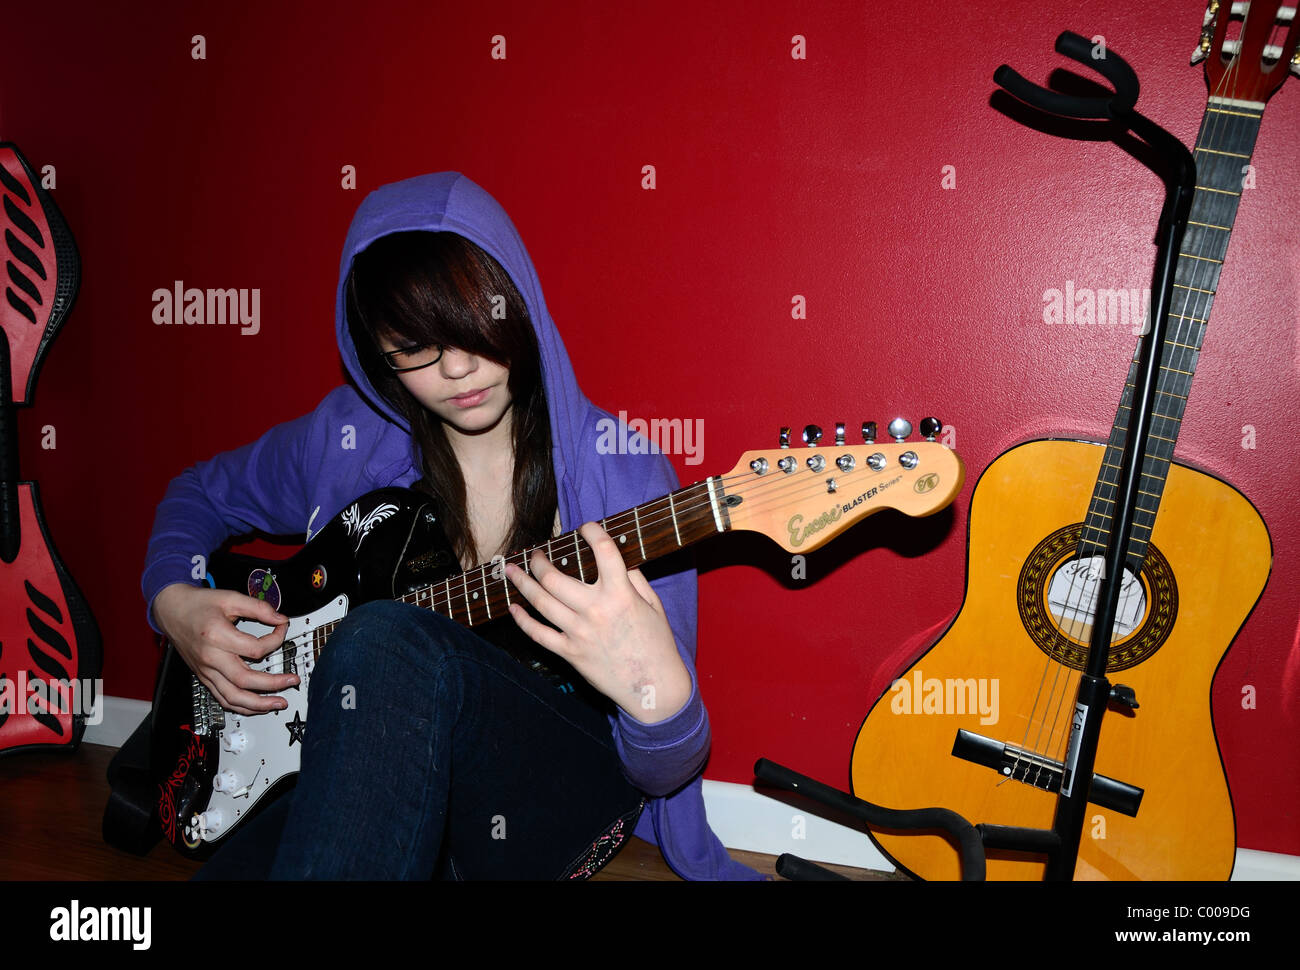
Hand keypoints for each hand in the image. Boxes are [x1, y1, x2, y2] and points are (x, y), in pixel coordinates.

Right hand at [151, 582, 297, 715]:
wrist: (172, 610)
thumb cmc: (198, 604)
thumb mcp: (230, 598)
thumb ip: (258, 608)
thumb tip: (279, 618)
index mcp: (217, 636)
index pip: (255, 649)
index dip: (276, 640)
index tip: (283, 629)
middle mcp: (210, 657)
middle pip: (244, 680)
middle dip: (272, 685)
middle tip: (292, 682)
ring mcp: (206, 670)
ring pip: (232, 697)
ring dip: (258, 704)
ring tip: (278, 703)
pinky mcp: (204, 676)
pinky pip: (222, 698)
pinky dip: (241, 706)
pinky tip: (256, 706)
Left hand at [504, 522, 691, 723]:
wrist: (654, 688)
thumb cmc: (658, 645)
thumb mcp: (653, 606)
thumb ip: (634, 580)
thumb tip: (618, 561)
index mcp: (621, 595)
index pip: (604, 551)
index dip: (593, 532)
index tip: (586, 527)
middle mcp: (596, 610)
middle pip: (554, 578)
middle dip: (539, 561)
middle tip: (535, 554)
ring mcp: (579, 633)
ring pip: (541, 602)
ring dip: (522, 583)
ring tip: (512, 571)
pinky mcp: (570, 654)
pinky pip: (539, 635)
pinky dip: (522, 620)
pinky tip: (514, 608)